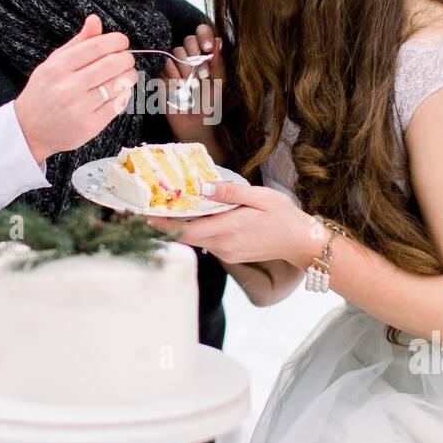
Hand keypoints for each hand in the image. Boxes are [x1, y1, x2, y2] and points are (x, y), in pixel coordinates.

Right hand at [14, 13, 136, 162]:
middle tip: (127, 59)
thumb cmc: (43, 92)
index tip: (122, 42)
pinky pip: (118, 105)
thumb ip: (77, 42)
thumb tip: (95, 19)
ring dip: (130, 76)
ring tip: (127, 74)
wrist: (30, 130)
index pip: (96, 46)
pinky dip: (124, 95)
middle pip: (112, 64)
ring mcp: (79, 108)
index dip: (116, 41)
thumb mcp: (53, 63)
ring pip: (119, 85)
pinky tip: (120, 91)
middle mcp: (68, 87)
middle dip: (127, 58)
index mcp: (58, 67)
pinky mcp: (90, 126)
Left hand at [146, 177, 314, 268]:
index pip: (185, 229)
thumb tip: (203, 187)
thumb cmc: (283, 216)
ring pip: (195, 239)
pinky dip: (197, 230)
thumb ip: (230, 192)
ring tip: (166, 208)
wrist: (301, 243)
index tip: (141, 215)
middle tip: (144, 209)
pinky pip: (207, 242)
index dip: (161, 224)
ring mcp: (225, 252)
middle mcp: (222, 245)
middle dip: (164, 224)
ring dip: (181, 226)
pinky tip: (195, 216)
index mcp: (227, 229)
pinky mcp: (229, 255)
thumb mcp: (259, 197)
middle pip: (184, 236)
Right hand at [160, 23, 225, 141]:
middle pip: (187, 40)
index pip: (202, 33)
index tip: (208, 48)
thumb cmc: (210, 104)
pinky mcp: (162, 75)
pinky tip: (179, 86)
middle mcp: (190, 57)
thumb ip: (218, 62)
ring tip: (191, 85)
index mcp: (205, 55)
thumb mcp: (219, 83)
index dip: (204, 35)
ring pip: (175, 51)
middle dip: (195, 56)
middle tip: (202, 75)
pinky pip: (163, 64)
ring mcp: (174, 65)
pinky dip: (172, 73)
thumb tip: (218, 40)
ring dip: (185, 67)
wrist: (195, 123)